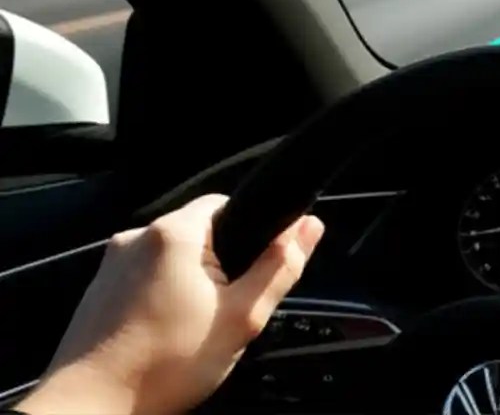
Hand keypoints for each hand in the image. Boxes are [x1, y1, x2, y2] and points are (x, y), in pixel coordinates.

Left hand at [18, 194, 324, 414]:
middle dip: (221, 267)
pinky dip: (161, 300)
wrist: (92, 406)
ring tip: (191, 330)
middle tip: (225, 311)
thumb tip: (310, 226)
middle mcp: (137, 236)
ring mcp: (112, 263)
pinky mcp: (98, 289)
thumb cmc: (165, 366)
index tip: (256, 273)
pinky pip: (145, 279)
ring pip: (172, 260)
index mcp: (176, 233)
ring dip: (189, 285)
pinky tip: (164, 335)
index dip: (253, 234)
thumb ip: (280, 267)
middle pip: (200, 235)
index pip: (230, 203)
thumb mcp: (241, 318)